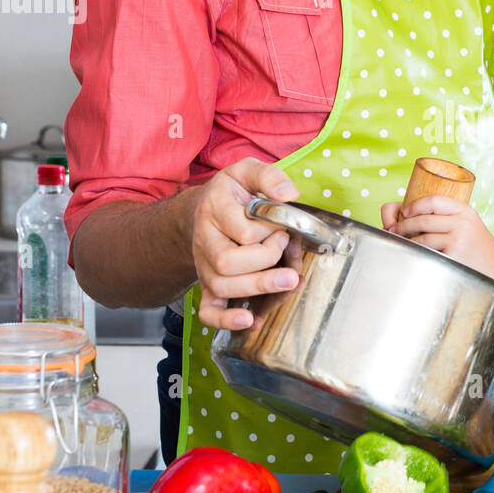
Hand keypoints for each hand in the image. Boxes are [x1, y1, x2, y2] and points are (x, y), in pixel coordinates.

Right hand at [192, 159, 302, 330]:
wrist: (204, 210)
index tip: (282, 226)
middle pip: (227, 262)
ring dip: (259, 286)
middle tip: (285, 245)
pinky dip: (227, 320)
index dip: (269, 231)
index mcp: (214, 209)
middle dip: (266, 258)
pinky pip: (209, 312)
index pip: (242, 230)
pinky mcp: (208, 286)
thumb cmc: (232, 194)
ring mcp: (204, 266)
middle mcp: (205, 240)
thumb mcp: (248, 171)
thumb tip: (289, 194)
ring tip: (289, 278)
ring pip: (222, 287)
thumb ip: (269, 177)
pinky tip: (249, 321)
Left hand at [380, 196, 493, 281]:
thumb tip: (415, 216)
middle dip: (404, 226)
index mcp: (466, 212)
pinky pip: (427, 253)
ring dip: (408, 242)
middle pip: (423, 219)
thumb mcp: (471, 228)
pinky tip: (416, 257)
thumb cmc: (482, 253)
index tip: (405, 212)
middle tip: (395, 231)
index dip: (415, 205)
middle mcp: (463, 223)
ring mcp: (458, 240)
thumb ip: (451, 220)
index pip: (434, 201)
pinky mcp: (454, 257)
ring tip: (404, 245)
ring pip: (422, 238)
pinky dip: (418, 255)